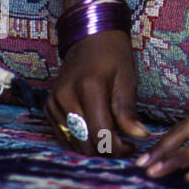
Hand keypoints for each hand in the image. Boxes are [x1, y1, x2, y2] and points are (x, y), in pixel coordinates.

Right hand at [46, 30, 149, 156]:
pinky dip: (81, 139)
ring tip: (112, 137)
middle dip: (107, 149)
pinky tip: (96, 130)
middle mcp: (66, 97)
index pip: (100, 132)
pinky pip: (64, 134)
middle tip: (125, 144)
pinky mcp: (49, 107)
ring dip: (94, 146)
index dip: (117, 147)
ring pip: (73, 142)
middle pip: (85, 141)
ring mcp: (54, 103)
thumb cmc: (113, 56)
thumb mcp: (126, 79)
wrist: (90, 38)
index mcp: (88, 88)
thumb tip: (140, 136)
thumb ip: (128, 110)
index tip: (132, 147)